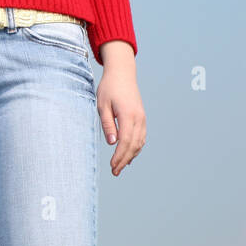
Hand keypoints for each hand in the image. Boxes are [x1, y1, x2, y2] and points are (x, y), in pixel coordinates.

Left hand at [97, 41, 144, 175]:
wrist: (122, 74)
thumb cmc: (109, 88)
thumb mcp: (102, 105)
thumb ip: (107, 124)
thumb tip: (111, 143)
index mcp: (128, 115)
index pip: (126, 141)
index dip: (119, 156)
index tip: (112, 166)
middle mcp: (139, 119)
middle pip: (134, 145)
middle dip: (124, 160)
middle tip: (114, 171)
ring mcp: (142, 119)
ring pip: (139, 142)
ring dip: (131, 156)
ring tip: (120, 166)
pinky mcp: (142, 118)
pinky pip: (141, 137)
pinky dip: (135, 147)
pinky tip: (128, 154)